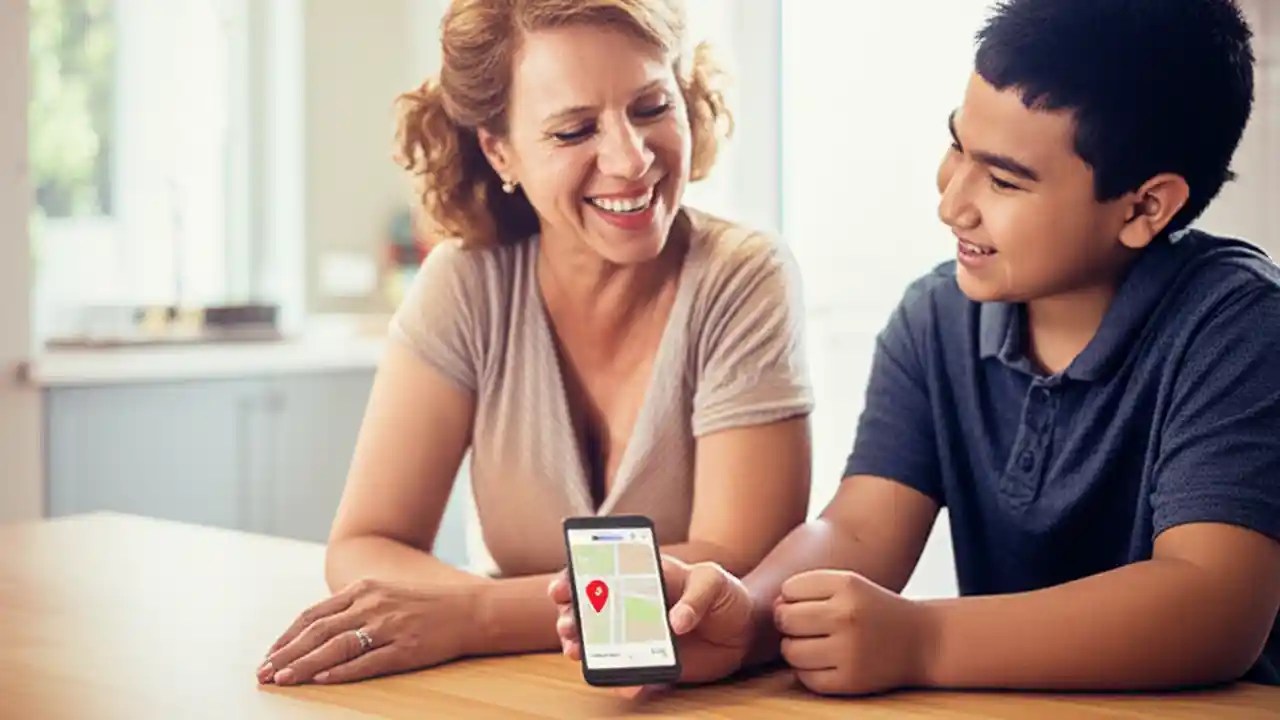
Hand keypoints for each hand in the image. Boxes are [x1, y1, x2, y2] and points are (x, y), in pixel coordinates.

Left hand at [257, 578, 475, 685]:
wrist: (469, 611)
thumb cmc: (425, 606)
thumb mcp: (385, 594)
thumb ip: (354, 607)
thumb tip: (318, 629)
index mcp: (363, 590)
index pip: (313, 615)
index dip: (287, 637)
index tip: (269, 655)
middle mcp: (372, 605)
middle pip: (318, 631)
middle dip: (287, 653)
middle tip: (264, 673)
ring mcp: (388, 627)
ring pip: (336, 647)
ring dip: (304, 665)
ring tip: (283, 679)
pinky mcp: (405, 649)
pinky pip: (366, 662)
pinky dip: (340, 671)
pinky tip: (321, 680)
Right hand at [548, 557, 753, 689]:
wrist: (744, 631)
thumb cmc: (725, 594)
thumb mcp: (714, 582)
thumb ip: (696, 597)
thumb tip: (675, 623)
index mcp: (641, 577)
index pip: (598, 572)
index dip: (574, 578)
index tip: (562, 588)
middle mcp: (631, 607)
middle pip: (588, 611)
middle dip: (570, 618)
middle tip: (567, 626)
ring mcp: (638, 637)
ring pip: (599, 644)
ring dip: (583, 648)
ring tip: (577, 652)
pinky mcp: (651, 664)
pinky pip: (629, 675)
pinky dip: (623, 682)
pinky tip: (626, 684)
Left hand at [774, 569, 933, 695]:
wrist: (921, 641)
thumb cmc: (873, 609)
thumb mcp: (848, 584)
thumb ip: (807, 588)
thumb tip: (773, 608)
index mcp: (847, 586)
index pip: (788, 589)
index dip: (791, 598)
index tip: (808, 604)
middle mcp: (847, 616)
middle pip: (785, 619)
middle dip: (787, 623)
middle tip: (804, 626)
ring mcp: (849, 650)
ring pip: (790, 650)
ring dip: (793, 648)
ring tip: (812, 644)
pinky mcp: (850, 680)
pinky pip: (805, 677)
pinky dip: (806, 671)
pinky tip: (823, 662)